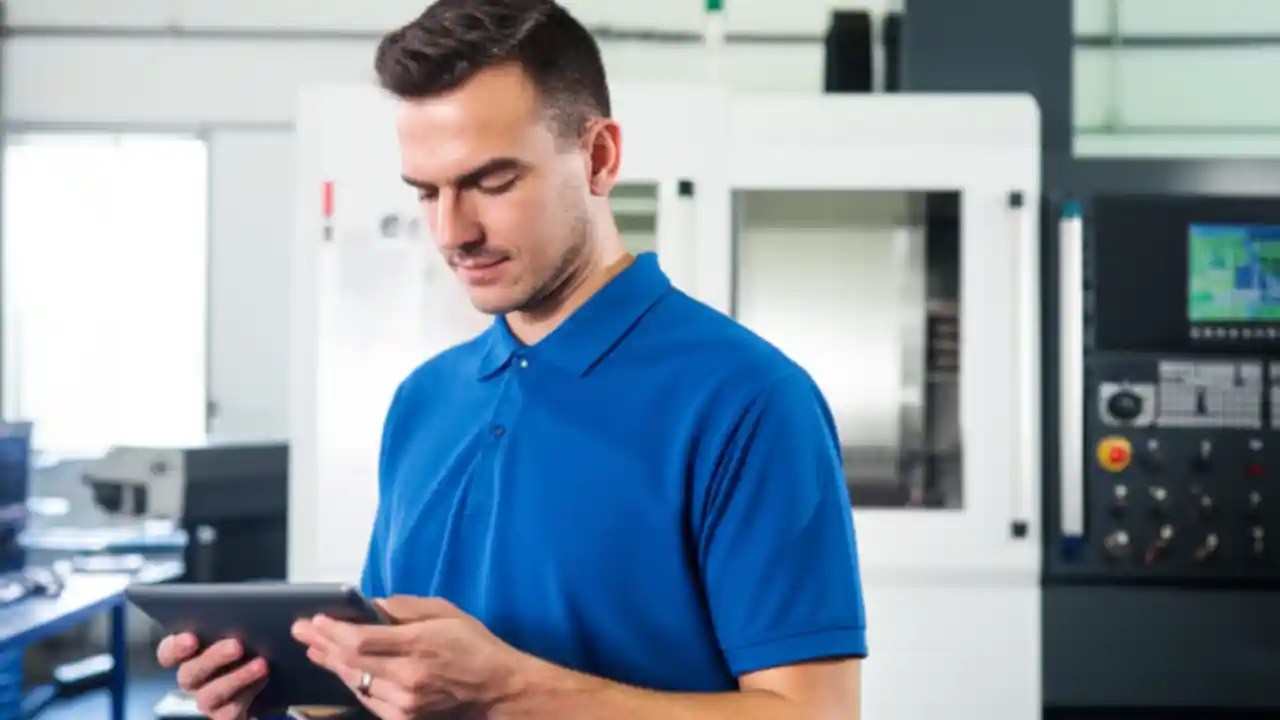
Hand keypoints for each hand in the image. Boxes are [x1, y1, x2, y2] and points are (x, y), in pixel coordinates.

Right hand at [156, 632, 267, 719]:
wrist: (276, 678)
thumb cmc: (253, 644)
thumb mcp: (247, 629)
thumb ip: (240, 621)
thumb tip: (261, 613)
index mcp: (191, 654)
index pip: (168, 652)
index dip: (175, 647)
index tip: (191, 638)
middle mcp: (195, 679)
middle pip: (188, 674)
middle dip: (212, 659)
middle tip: (236, 645)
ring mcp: (209, 699)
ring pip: (208, 695)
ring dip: (235, 678)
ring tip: (261, 663)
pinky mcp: (227, 715)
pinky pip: (228, 713)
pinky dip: (246, 696)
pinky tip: (263, 680)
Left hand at [292, 596, 524, 719]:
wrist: (497, 690)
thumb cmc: (475, 646)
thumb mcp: (446, 613)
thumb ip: (406, 608)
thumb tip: (371, 606)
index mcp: (419, 645)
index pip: (361, 640)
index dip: (332, 631)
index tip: (315, 620)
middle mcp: (408, 677)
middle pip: (351, 662)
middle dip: (323, 644)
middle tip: (302, 631)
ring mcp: (405, 703)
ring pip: (356, 683)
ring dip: (333, 665)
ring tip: (315, 649)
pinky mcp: (405, 719)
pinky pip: (369, 700)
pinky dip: (353, 683)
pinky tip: (342, 671)